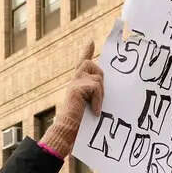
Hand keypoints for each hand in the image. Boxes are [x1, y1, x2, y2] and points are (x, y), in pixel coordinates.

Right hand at [43, 42, 104, 156]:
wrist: (67, 130)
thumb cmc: (79, 122)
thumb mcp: (89, 103)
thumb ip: (95, 93)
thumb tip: (104, 87)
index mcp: (77, 83)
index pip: (82, 63)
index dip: (87, 51)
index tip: (91, 42)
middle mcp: (75, 79)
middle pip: (93, 66)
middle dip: (100, 80)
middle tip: (98, 100)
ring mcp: (75, 82)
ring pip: (97, 78)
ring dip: (100, 94)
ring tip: (96, 108)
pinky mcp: (77, 88)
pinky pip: (96, 88)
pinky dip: (98, 100)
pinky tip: (95, 111)